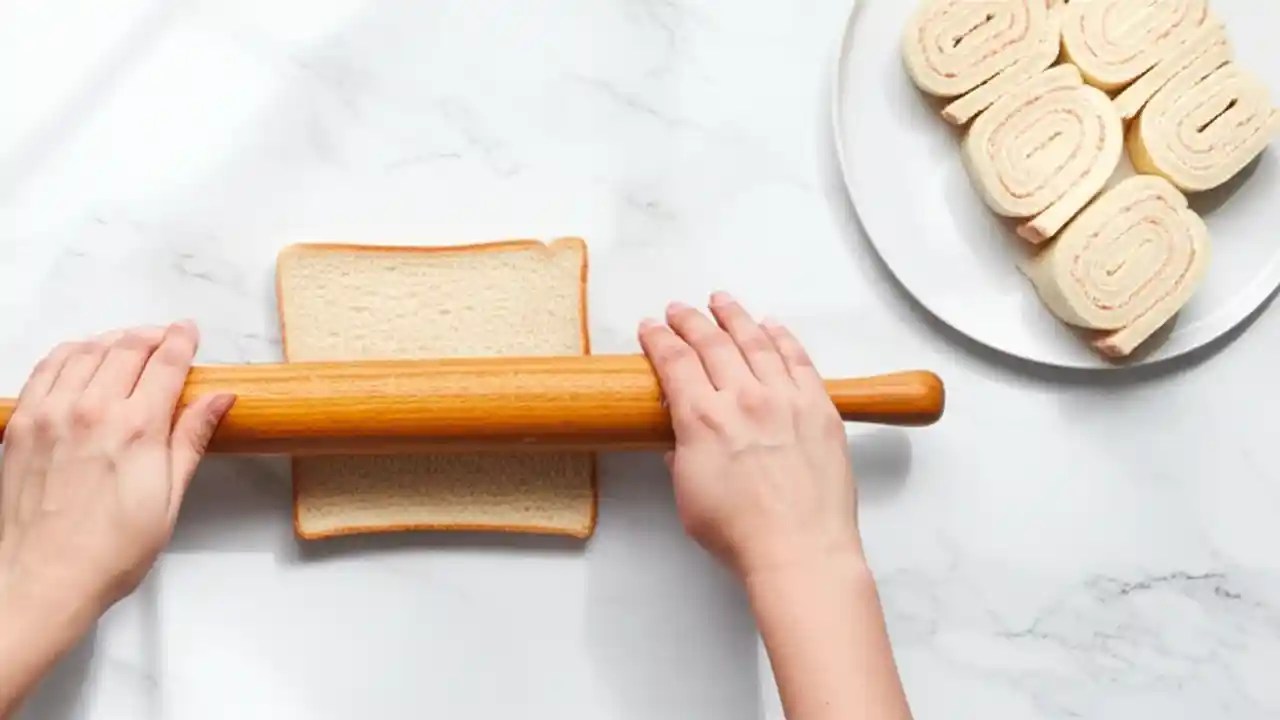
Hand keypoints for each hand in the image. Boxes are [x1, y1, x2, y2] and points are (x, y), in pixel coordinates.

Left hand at [0, 322, 232, 621]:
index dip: (182, 340)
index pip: (166, 363)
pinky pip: (46, 368)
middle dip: (152, 336)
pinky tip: (82, 358)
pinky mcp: (22, 424)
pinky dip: (69, 353)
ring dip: (112, 340)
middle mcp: (91, 410)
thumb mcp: (169, 497)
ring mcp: (51, 413)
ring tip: (129, 344)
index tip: (190, 332)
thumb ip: (191, 439)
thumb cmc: (111, 551)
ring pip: (85, 350)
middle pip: (126, 348)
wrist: (44, 579)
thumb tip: (218, 399)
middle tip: (166, 338)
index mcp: (137, 429)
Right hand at [638, 292, 860, 580]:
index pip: (674, 361)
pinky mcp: (820, 407)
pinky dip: (782, 337)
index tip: (651, 328)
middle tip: (678, 310)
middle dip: (690, 321)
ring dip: (735, 317)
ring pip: (756, 341)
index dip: (659, 339)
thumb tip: (682, 433)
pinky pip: (798, 359)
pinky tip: (771, 326)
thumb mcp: (687, 494)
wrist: (799, 550)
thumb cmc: (741, 533)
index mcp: (702, 419)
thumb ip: (682, 453)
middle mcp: (743, 399)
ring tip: (721, 301)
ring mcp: (785, 399)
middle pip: (712, 342)